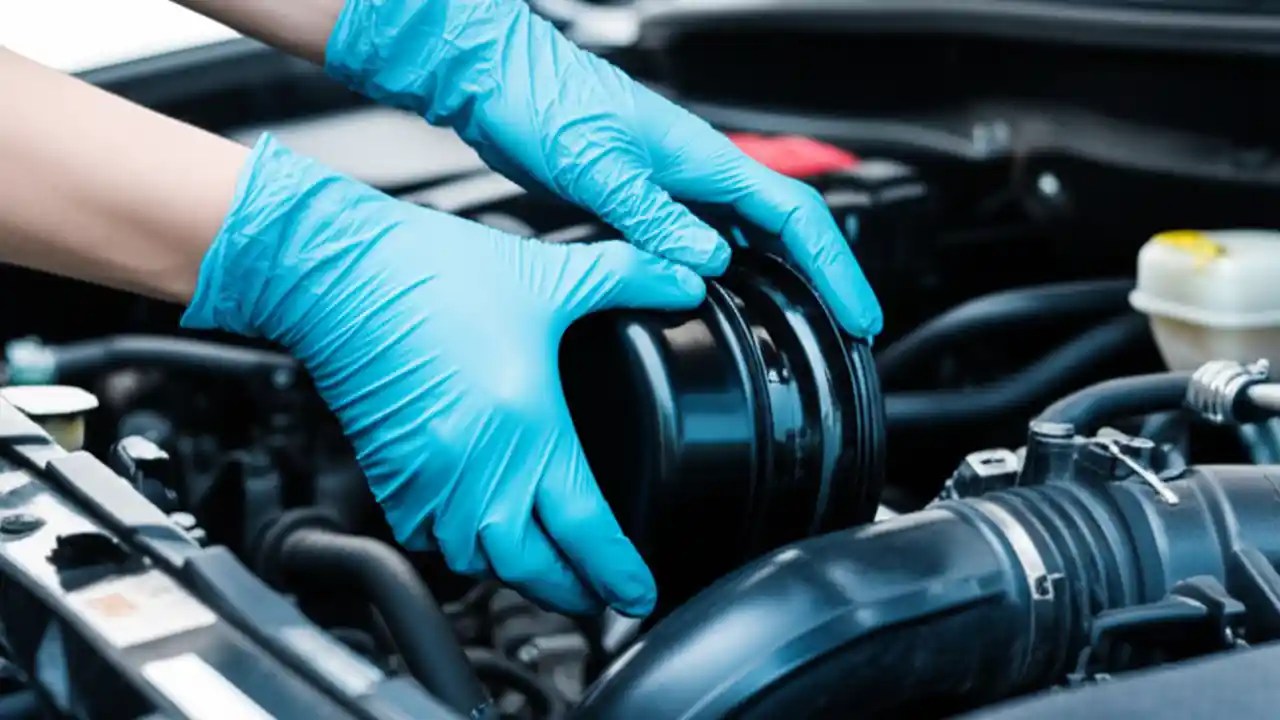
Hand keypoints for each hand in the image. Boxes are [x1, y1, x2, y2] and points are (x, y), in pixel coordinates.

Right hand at [182, 134, 706, 615]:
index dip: (619, 573)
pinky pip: (426, 538)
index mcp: (528, 433)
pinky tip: (472, 528)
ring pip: (477, 562)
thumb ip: (625, 276)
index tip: (638, 593)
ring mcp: (428, 481)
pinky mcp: (389, 474)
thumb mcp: (546, 273)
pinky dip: (456, 547)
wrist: (336, 273)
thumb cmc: (427, 275)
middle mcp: (477, 473)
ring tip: (543, 566)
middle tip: (600, 595)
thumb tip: (683, 277)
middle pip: (532, 570)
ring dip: (514, 572)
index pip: (587, 533)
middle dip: (572, 592)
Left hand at [323, 0, 881, 336]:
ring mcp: (675, 183)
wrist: (497, 80)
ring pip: (749, 235)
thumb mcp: (600, 169)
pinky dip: (732, 269)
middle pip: (784, 228)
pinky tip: (728, 292)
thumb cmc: (543, 101)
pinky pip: (706, 237)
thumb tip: (709, 263)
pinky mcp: (646, 195)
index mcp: (703, 157)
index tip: (857, 312)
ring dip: (783, 277)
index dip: (833, 267)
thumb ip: (655, 220)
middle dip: (824, 278)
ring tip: (806, 320)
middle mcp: (699, 169)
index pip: (793, 215)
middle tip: (849, 327)